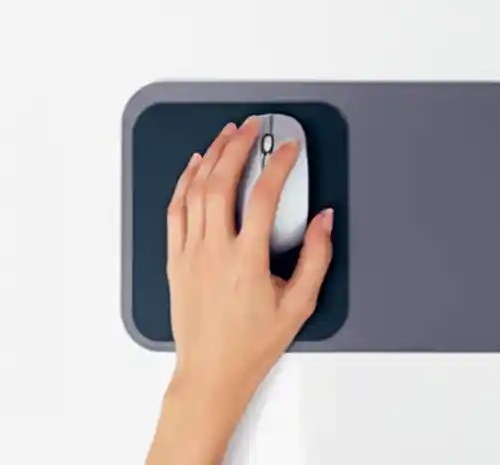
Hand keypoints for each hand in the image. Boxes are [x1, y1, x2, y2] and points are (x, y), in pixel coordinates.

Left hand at [148, 118, 334, 464]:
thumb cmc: (251, 344)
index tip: (289, 149)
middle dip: (239, 145)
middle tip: (254, 127)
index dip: (278, 164)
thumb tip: (323, 221)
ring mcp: (190, 254)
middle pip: (222, 182)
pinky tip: (196, 166)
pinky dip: (185, 182)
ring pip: (195, 190)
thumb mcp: (299, 304)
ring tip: (227, 135)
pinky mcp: (176, 260)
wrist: (212, 372)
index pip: (263, 196)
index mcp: (246, 261)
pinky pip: (176, 210)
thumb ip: (316, 257)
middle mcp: (214, 252)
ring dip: (211, 156)